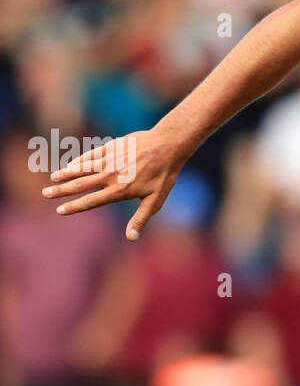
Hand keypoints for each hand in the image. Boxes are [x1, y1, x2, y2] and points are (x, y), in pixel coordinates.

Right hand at [42, 128, 183, 240]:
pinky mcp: (112, 147)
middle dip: (62, 191)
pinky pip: (91, 155)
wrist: (167, 146)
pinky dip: (80, 160)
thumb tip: (131, 239)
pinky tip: (71, 165)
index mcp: (120, 190)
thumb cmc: (164, 176)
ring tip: (53, 179)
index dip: (74, 206)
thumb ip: (140, 219)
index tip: (60, 210)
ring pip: (82, 168)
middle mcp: (111, 175)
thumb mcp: (155, 201)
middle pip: (80, 184)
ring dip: (66, 173)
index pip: (91, 201)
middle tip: (45, 194)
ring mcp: (110, 160)